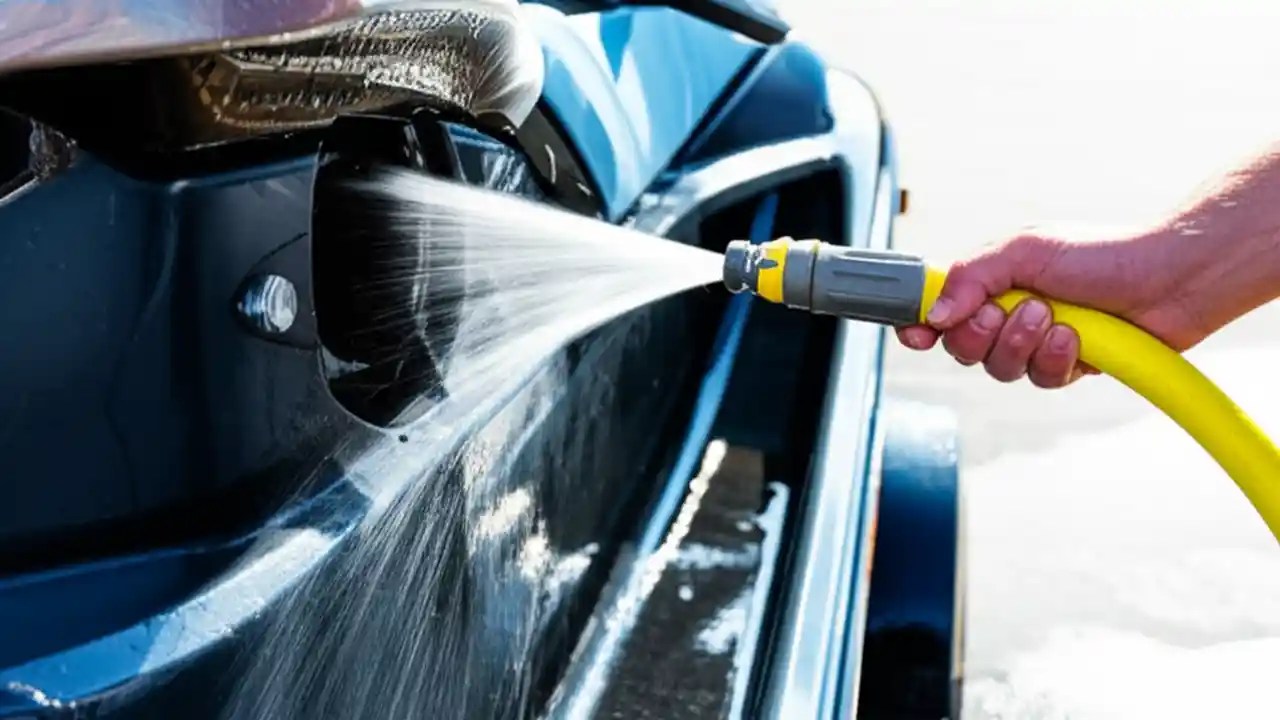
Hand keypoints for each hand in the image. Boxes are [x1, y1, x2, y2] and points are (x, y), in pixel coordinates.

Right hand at [895, 227, 1210, 387]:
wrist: (1169, 277)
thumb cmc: (1101, 252)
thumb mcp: (1025, 249)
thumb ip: (972, 276)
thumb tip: (933, 313)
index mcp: (990, 283)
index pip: (937, 309)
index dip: (919, 325)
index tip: (917, 333)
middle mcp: (1008, 314)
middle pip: (961, 349)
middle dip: (982, 335)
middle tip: (1009, 310)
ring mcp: (1036, 343)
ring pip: (999, 370)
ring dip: (1023, 344)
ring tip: (1055, 317)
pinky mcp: (1066, 367)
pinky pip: (1041, 381)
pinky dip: (1056, 360)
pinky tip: (1077, 339)